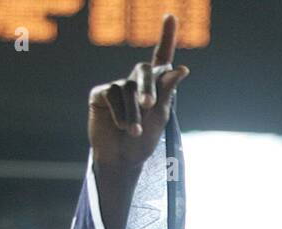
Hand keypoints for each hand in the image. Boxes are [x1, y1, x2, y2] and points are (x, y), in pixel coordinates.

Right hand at [87, 14, 189, 172]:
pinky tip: (121, 127)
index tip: (171, 16)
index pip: (161, 57)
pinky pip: (112, 95)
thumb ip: (168, 92)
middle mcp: (136, 82)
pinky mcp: (101, 93)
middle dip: (148, 88)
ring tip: (133, 132)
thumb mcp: (160, 118)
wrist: (121, 159)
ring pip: (128, 90)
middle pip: (145, 72)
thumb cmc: (143, 141)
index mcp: (156, 87)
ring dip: (133, 114)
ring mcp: (118, 86)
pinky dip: (120, 113)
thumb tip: (180, 69)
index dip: (166, 37)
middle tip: (150, 106)